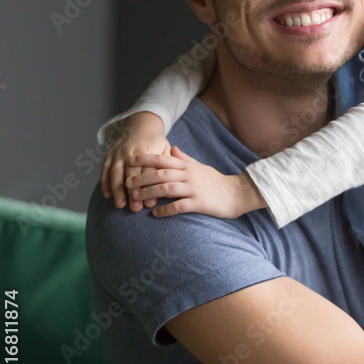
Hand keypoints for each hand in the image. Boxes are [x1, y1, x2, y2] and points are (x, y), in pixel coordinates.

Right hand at [100, 112, 170, 211]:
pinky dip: (105, 182)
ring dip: (117, 190)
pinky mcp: (109, 154)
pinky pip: (105, 169)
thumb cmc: (156, 142)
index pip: (147, 172)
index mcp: (147, 150)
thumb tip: (168, 184)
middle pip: (131, 174)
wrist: (142, 125)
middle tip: (135, 208)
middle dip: (132, 193)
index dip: (148, 188)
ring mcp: (118, 153)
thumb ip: (166, 165)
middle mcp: (131, 151)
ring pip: (116, 173)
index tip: (150, 203)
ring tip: (120, 205)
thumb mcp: (165, 149)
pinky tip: (107, 195)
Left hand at [127, 146, 265, 218]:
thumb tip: (173, 149)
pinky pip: (178, 206)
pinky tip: (155, 213)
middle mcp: (189, 175)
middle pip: (161, 174)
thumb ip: (185, 159)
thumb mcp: (200, 166)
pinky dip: (165, 210)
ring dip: (149, 193)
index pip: (163, 159)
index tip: (131, 160)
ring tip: (136, 198)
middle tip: (127, 183)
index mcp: (187, 166)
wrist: (236, 193)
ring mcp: (193, 189)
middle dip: (142, 178)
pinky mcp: (198, 203)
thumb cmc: (216, 181)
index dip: (146, 159)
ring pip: (167, 189)